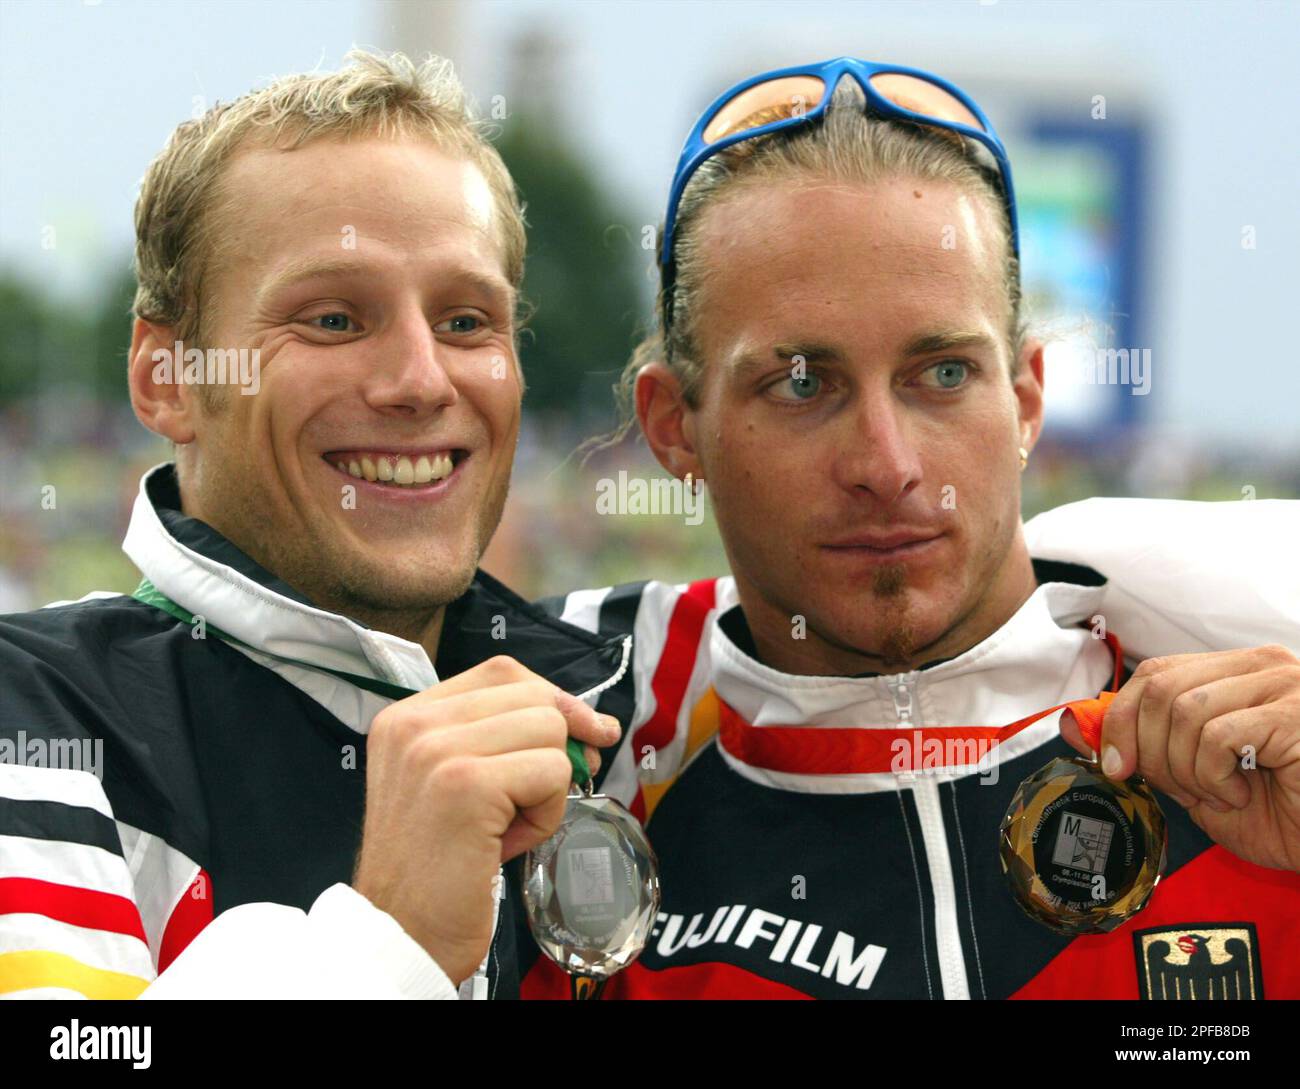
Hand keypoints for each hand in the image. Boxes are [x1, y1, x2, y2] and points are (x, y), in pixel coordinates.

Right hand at [353, 656, 621, 984]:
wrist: (400, 933)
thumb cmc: (439, 866)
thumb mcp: (457, 781)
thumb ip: (500, 738)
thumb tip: (589, 721)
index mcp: (407, 716)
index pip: (502, 672)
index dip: (552, 697)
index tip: (586, 730)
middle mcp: (415, 723)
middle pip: (534, 696)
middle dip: (554, 748)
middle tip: (529, 800)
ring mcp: (437, 750)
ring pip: (550, 730)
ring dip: (548, 785)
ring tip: (507, 825)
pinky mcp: (466, 784)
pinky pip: (552, 772)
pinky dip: (547, 812)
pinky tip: (508, 841)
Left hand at [1061, 645, 1299, 872]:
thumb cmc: (1280, 815)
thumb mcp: (1194, 780)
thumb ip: (1143, 749)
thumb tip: (1074, 725)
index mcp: (1238, 672)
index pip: (1154, 672)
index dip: (1122, 718)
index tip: (1117, 765)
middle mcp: (1262, 666)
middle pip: (1159, 686)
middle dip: (1149, 748)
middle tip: (1179, 788)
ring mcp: (1283, 684)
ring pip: (1183, 711)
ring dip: (1186, 768)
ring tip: (1221, 793)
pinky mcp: (1295, 714)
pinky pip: (1216, 735)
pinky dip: (1213, 776)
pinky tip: (1242, 793)